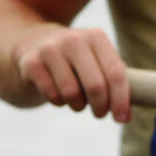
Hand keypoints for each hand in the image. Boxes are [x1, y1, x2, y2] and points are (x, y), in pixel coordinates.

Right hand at [12, 24, 130, 121]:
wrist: (30, 44)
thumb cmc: (73, 61)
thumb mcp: (96, 63)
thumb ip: (114, 86)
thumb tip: (126, 117)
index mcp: (96, 37)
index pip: (116, 72)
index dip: (121, 100)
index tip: (121, 119)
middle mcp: (74, 39)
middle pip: (96, 85)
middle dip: (100, 107)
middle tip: (100, 113)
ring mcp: (50, 49)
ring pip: (72, 93)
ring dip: (77, 105)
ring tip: (77, 101)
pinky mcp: (30, 63)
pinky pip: (52, 95)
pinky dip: (58, 102)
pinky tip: (58, 94)